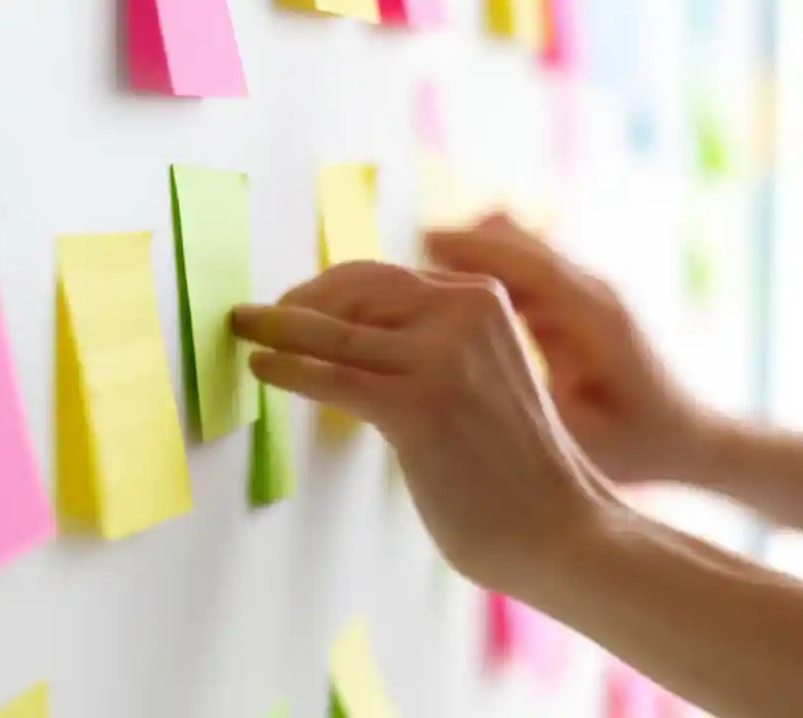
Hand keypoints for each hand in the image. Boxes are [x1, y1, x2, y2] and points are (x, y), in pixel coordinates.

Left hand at [232, 262, 618, 593]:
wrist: (557, 526)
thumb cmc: (515, 465)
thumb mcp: (484, 375)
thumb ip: (438, 344)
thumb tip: (355, 333)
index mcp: (483, 298)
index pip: (386, 276)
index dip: (329, 288)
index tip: (294, 303)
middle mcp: (464, 312)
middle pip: (355, 289)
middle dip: (299, 301)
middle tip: (259, 318)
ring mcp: (441, 356)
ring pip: (336, 329)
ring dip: (278, 328)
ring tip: (245, 329)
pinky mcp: (416, 404)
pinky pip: (332, 376)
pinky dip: (288, 369)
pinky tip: (262, 367)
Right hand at [426, 215, 723, 486]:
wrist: (692, 438)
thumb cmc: (644, 449)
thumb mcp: (586, 441)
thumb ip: (535, 411)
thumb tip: (467, 394)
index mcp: (600, 316)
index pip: (532, 264)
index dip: (475, 249)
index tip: (421, 241)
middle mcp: (595, 291)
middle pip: (517, 243)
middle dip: (457, 246)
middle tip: (394, 263)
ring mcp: (586, 293)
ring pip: (515, 253)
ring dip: (465, 262)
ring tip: (403, 285)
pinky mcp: (575, 303)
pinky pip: (520, 277)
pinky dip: (481, 282)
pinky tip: (436, 310)